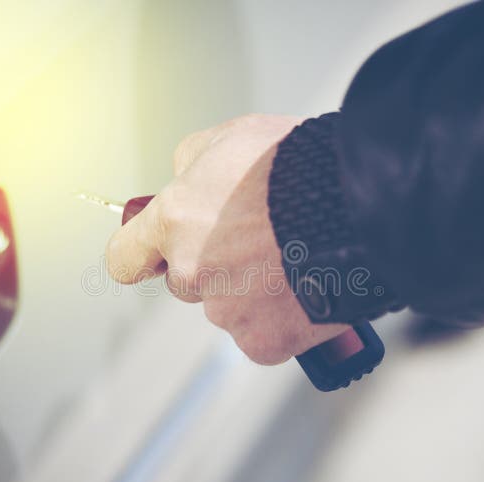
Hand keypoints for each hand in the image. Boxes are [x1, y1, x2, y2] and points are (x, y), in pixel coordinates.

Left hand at [105, 114, 346, 364]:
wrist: (358, 204)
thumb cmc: (298, 165)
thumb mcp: (231, 137)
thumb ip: (191, 163)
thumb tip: (181, 181)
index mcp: (174, 222)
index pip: (125, 259)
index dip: (141, 256)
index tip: (153, 258)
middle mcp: (192, 273)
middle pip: (187, 282)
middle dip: (213, 266)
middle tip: (258, 241)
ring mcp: (227, 312)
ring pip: (228, 308)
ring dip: (251, 291)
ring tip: (292, 259)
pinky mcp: (263, 341)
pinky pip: (263, 334)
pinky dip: (281, 318)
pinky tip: (304, 288)